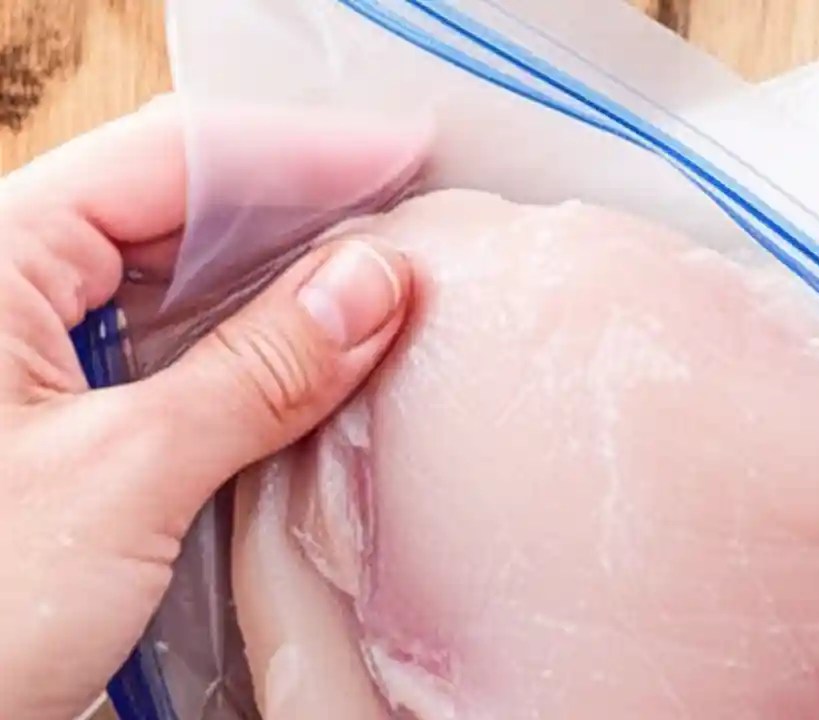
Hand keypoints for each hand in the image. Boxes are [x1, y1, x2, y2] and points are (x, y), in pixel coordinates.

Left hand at [0, 97, 425, 718]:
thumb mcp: (122, 478)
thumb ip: (256, 373)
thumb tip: (372, 286)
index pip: (169, 162)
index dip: (298, 152)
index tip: (403, 157)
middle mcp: (7, 289)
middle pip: (176, 212)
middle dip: (299, 216)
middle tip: (408, 228)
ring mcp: (30, 352)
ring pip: (174, 282)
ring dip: (278, 288)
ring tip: (379, 290)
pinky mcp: (57, 415)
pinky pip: (166, 351)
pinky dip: (246, 352)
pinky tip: (314, 359)